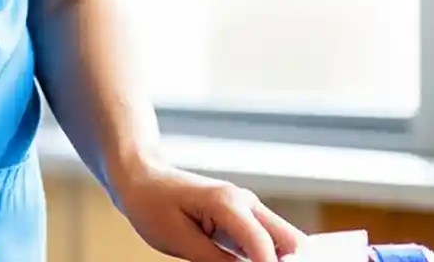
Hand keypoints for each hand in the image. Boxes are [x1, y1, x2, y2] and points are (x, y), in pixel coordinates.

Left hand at [115, 159, 305, 261]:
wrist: (141, 179)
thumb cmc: (152, 204)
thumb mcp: (180, 241)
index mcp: (228, 203)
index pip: (264, 246)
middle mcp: (246, 202)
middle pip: (291, 241)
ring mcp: (247, 207)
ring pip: (284, 240)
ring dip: (279, 261)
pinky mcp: (243, 215)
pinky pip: (268, 239)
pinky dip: (268, 257)